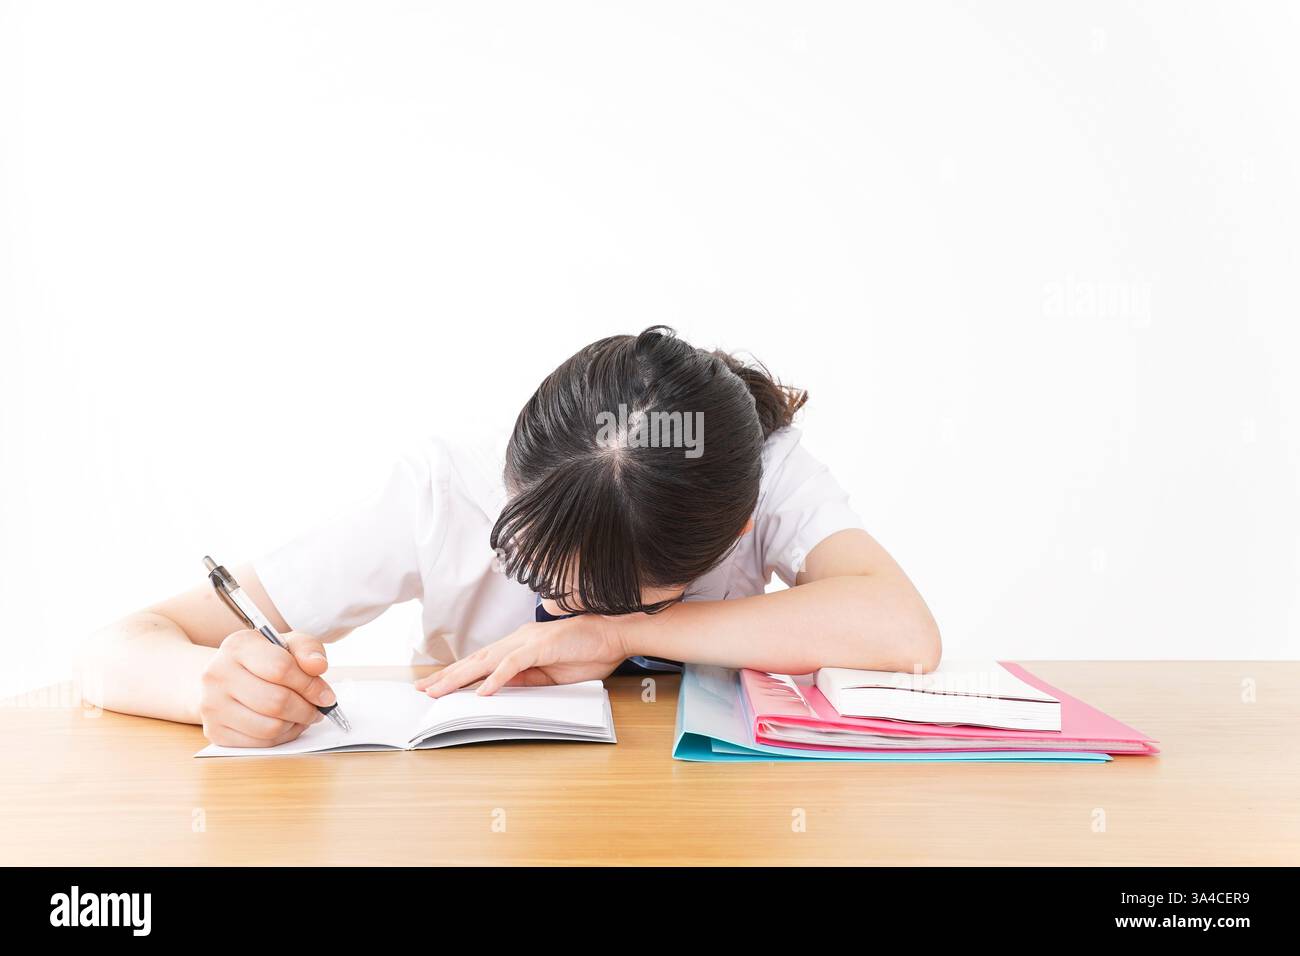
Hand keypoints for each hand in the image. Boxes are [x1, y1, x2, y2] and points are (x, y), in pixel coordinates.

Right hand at [199, 630, 336, 746]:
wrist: (227, 677)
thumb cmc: (264, 659)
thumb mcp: (288, 644)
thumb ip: (308, 650)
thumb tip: (318, 666)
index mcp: (238, 646)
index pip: (281, 668)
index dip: (310, 685)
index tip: (326, 695)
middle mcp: (218, 674)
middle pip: (276, 702)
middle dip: (306, 709)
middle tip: (317, 709)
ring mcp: (212, 705)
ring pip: (270, 727)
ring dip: (296, 724)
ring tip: (303, 715)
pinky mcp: (215, 731)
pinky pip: (260, 743)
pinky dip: (282, 737)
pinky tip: (287, 724)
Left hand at [415, 615, 628, 697]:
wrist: (615, 634)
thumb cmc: (588, 652)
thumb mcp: (551, 674)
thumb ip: (525, 679)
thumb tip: (497, 690)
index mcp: (520, 646)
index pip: (481, 662)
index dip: (457, 675)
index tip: (436, 687)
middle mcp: (519, 640)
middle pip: (476, 660)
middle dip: (447, 676)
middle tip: (423, 690)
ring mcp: (529, 641)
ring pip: (486, 660)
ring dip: (461, 677)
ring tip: (439, 691)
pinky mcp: (542, 646)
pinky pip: (514, 664)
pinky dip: (497, 677)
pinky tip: (483, 691)